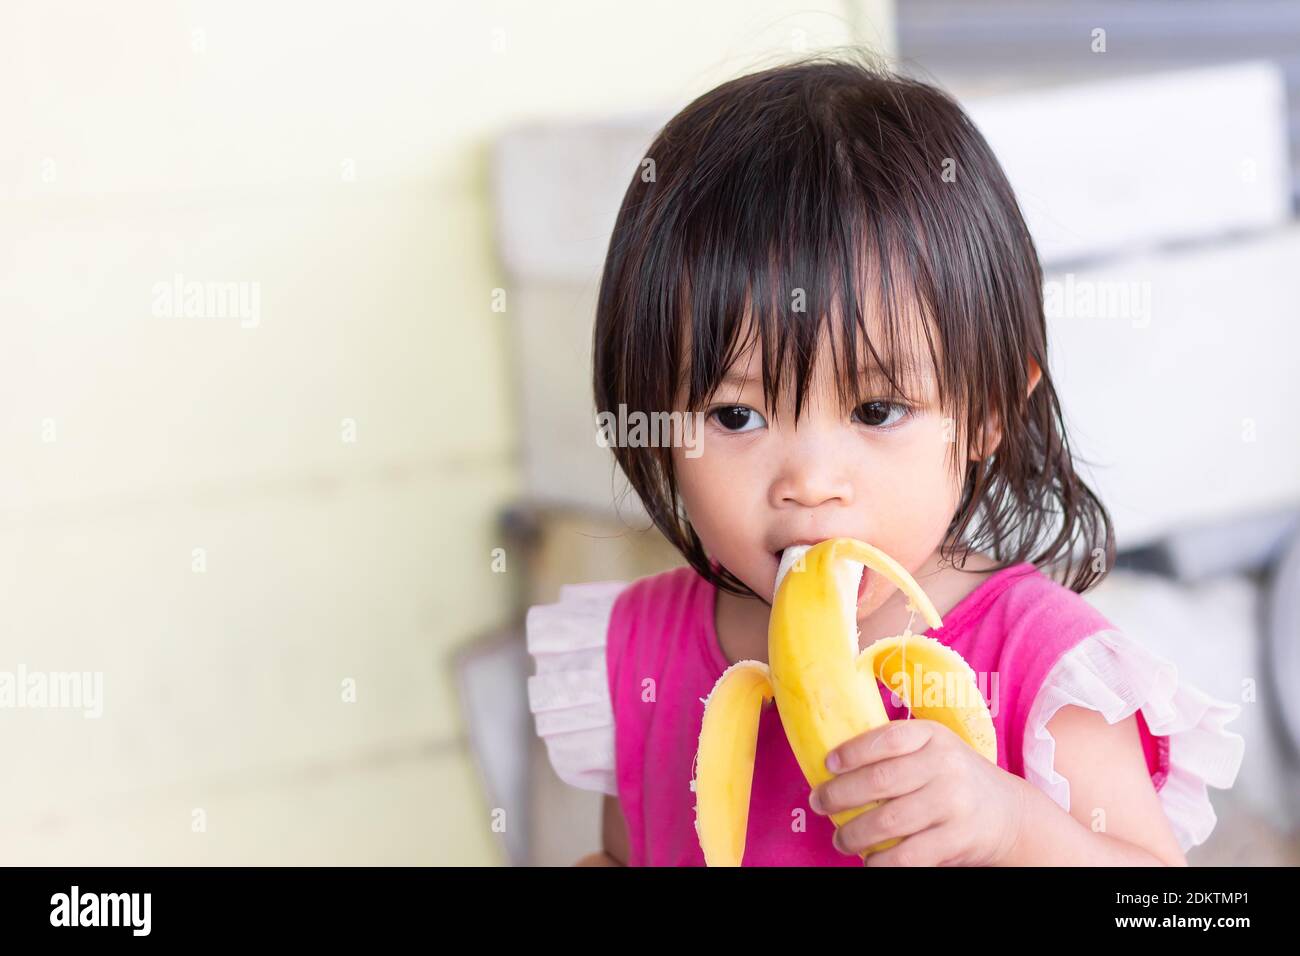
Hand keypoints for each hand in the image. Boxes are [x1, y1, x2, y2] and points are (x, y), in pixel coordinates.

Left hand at [808, 719, 1023, 865]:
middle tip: (819, 803)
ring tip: (841, 839)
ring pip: (888, 822)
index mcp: (933, 736)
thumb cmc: (954, 778)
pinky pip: (907, 855)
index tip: (827, 765)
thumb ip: (897, 751)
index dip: (852, 752)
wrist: (1009, 814)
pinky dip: (880, 862)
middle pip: (880, 781)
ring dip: (854, 834)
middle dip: (839, 795)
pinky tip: (869, 861)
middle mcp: (945, 766)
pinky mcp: (956, 839)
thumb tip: (835, 765)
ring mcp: (952, 804)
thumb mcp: (934, 749)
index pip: (887, 739)